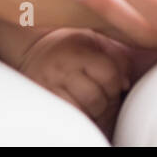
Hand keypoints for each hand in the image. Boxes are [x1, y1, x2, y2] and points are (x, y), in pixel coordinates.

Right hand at [18, 28, 133, 137]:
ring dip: (90, 111)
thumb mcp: (93, 39)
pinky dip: (77, 115)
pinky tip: (78, 107)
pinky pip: (66, 116)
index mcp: (78, 51)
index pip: (108, 74)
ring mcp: (49, 89)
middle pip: (95, 98)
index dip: (116, 82)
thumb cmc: (68, 44)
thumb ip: (115, 56)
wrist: (32, 49)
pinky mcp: (43, 102)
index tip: (113, 83)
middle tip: (102, 94)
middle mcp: (62, 71)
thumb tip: (125, 83)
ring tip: (90, 102)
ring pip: (81, 112)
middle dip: (104, 100)